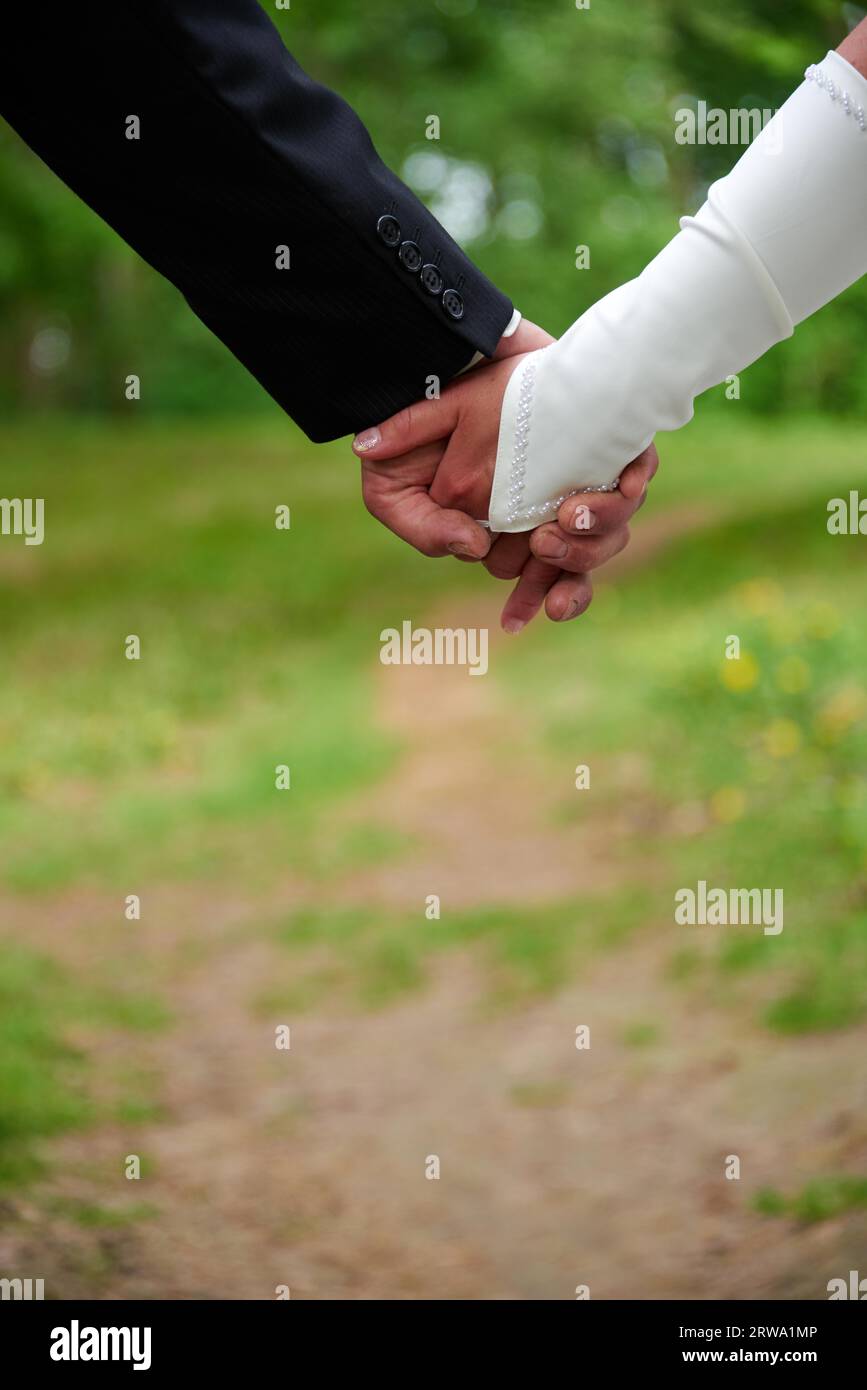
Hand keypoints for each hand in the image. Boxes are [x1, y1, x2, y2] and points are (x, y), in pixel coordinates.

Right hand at [354, 319, 657, 628]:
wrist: (435, 356)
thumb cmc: (413, 430)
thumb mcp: (392, 485)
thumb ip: (421, 527)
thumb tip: (471, 546)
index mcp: (513, 531)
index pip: (545, 581)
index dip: (545, 599)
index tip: (530, 611)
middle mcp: (552, 509)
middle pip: (584, 561)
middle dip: (570, 565)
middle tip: (542, 541)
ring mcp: (581, 474)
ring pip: (612, 529)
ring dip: (594, 534)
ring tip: (566, 515)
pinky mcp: (603, 439)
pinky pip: (636, 476)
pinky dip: (627, 489)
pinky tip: (615, 487)